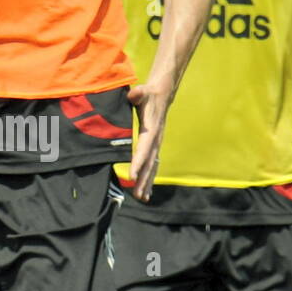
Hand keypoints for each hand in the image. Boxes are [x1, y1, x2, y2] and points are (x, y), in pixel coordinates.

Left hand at [127, 83, 167, 202]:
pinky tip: (145, 190)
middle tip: (137, 195)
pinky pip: (153, 165)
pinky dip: (149, 178)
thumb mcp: (142, 92)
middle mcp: (156, 141)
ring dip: (147, 183)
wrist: (161, 96)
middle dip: (143, 180)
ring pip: (152, 167)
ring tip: (142, 198)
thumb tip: (134, 93)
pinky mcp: (155, 147)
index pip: (144, 149)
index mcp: (151, 130)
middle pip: (150, 163)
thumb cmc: (148, 95)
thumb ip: (138, 93)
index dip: (138, 163)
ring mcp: (156, 145)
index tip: (131, 176)